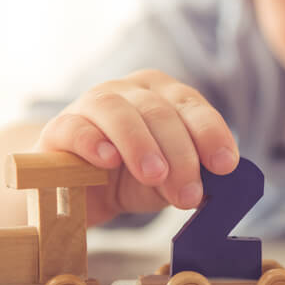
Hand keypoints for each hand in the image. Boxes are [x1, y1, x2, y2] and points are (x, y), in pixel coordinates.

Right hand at [34, 69, 237, 226]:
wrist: (75, 193)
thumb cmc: (129, 179)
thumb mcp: (166, 182)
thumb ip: (187, 181)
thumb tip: (210, 190)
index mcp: (163, 95)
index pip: (192, 105)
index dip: (210, 133)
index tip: (224, 165)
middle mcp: (130, 91)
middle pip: (159, 111)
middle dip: (180, 154)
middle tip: (188, 193)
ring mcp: (92, 103)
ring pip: (119, 112)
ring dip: (140, 144)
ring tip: (154, 175)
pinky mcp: (60, 127)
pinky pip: (77, 127)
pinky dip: (94, 142)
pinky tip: (108, 161)